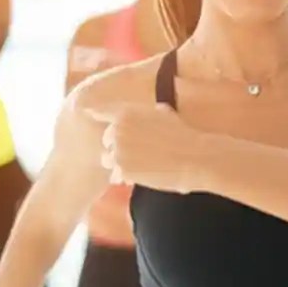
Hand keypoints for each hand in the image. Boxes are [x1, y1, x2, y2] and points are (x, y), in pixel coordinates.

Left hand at [84, 100, 206, 193]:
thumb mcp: (165, 113)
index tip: (91, 118)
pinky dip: (126, 177)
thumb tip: (147, 110)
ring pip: (107, 158)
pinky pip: (116, 174)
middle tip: (137, 153)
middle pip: (106, 139)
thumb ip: (146, 112)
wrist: (196, 157)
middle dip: (117, 146)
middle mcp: (118, 129)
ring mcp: (118, 150)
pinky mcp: (123, 169)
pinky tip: (143, 175)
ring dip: (119, 162)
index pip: (100, 112)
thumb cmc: (184, 135)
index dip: (95, 115)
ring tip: (141, 165)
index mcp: (126, 112)